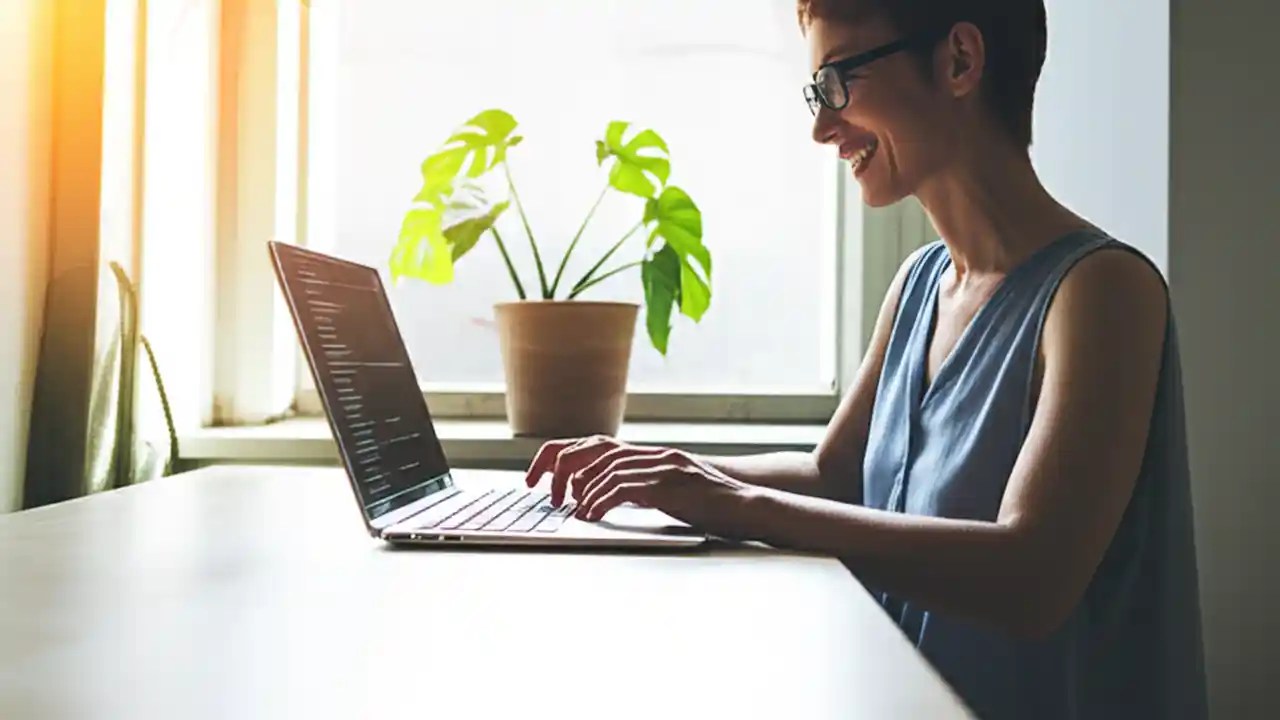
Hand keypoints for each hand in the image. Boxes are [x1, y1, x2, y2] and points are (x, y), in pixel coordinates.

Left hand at [529, 439, 757, 533]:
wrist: (748, 507)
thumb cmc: (713, 506)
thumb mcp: (673, 491)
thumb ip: (644, 488)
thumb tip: (608, 498)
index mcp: (653, 454)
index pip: (599, 444)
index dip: (568, 455)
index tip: (547, 476)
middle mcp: (655, 454)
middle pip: (595, 448)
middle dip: (564, 466)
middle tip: (547, 490)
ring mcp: (663, 467)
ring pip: (607, 469)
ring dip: (583, 491)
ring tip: (573, 510)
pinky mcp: (669, 485)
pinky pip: (623, 488)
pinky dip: (601, 501)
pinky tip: (592, 515)